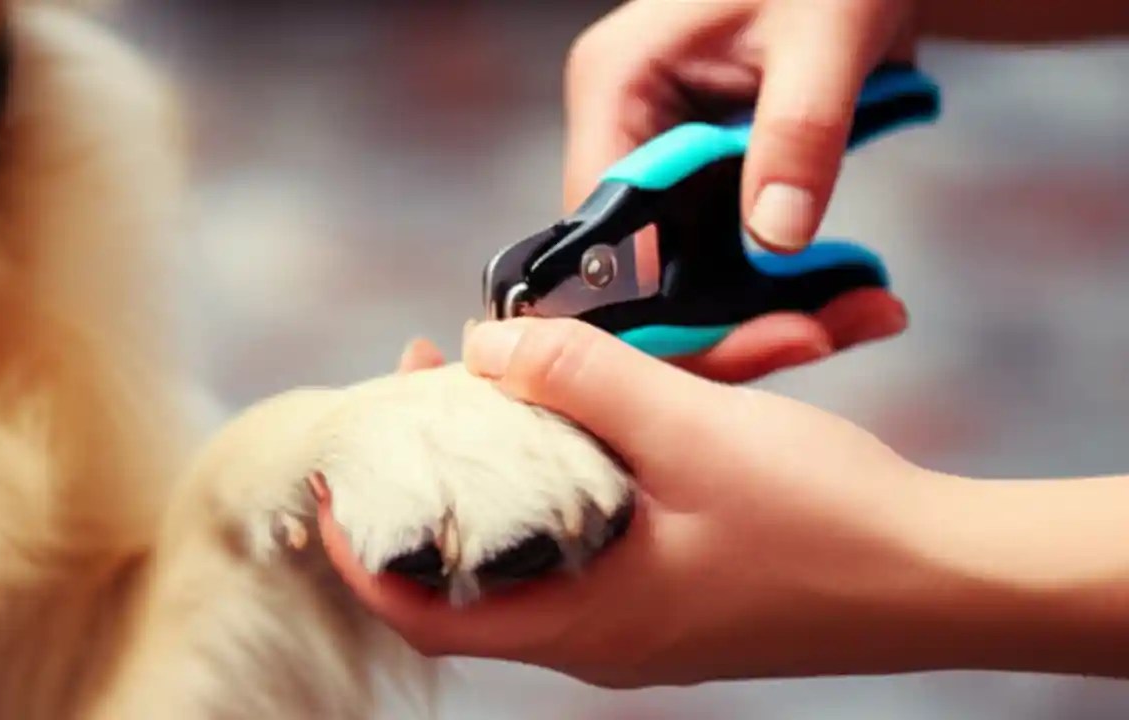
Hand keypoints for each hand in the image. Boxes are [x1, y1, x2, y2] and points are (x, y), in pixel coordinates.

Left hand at [321, 321, 977, 687]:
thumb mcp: (690, 430)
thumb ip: (579, 379)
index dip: (357, 546)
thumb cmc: (827, 522)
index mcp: (585, 624)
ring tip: (499, 389)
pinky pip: (592, 543)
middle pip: (471, 572)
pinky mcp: (681, 595)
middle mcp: (602, 637)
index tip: (336, 466)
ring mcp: (643, 620)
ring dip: (504, 472)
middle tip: (429, 387)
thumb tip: (483, 345)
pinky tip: (587, 422)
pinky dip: (568, 483)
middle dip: (433, 481)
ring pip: (533, 550)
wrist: (946, 575)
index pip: (421, 614)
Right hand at [563, 0, 915, 380]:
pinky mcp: (705, 177)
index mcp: (617, 85)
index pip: (598, 222)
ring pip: (683, 273)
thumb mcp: (826, 38)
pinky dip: (779, 287)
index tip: (733, 335)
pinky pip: (723, 256)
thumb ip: (799, 136)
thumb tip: (775, 241)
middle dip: (723, 316)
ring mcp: (661, 156)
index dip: (651, 297)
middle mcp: (623, 128)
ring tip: (860, 314)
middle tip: (817, 337)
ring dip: (762, 310)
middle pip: (639, 264)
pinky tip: (847, 296)